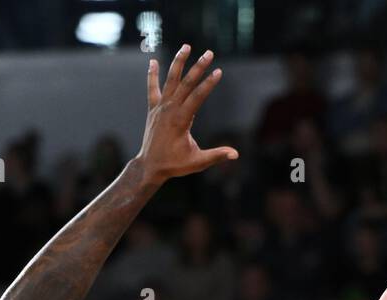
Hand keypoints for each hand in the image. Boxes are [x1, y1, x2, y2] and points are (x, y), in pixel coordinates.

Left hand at [136, 44, 238, 182]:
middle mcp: (169, 110)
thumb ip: (216, 155)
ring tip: (186, 46)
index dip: (208, 84)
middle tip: (209, 53)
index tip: (218, 72)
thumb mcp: (197, 162)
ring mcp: (160, 108)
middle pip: (186, 84)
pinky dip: (152, 75)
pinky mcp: (153, 109)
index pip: (197, 97)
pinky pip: (152, 89)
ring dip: (178, 63)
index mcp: (181, 120)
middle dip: (198, 67)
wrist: (150, 166)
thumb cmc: (175, 165)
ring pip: (170, 80)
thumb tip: (235, 154)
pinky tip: (153, 61)